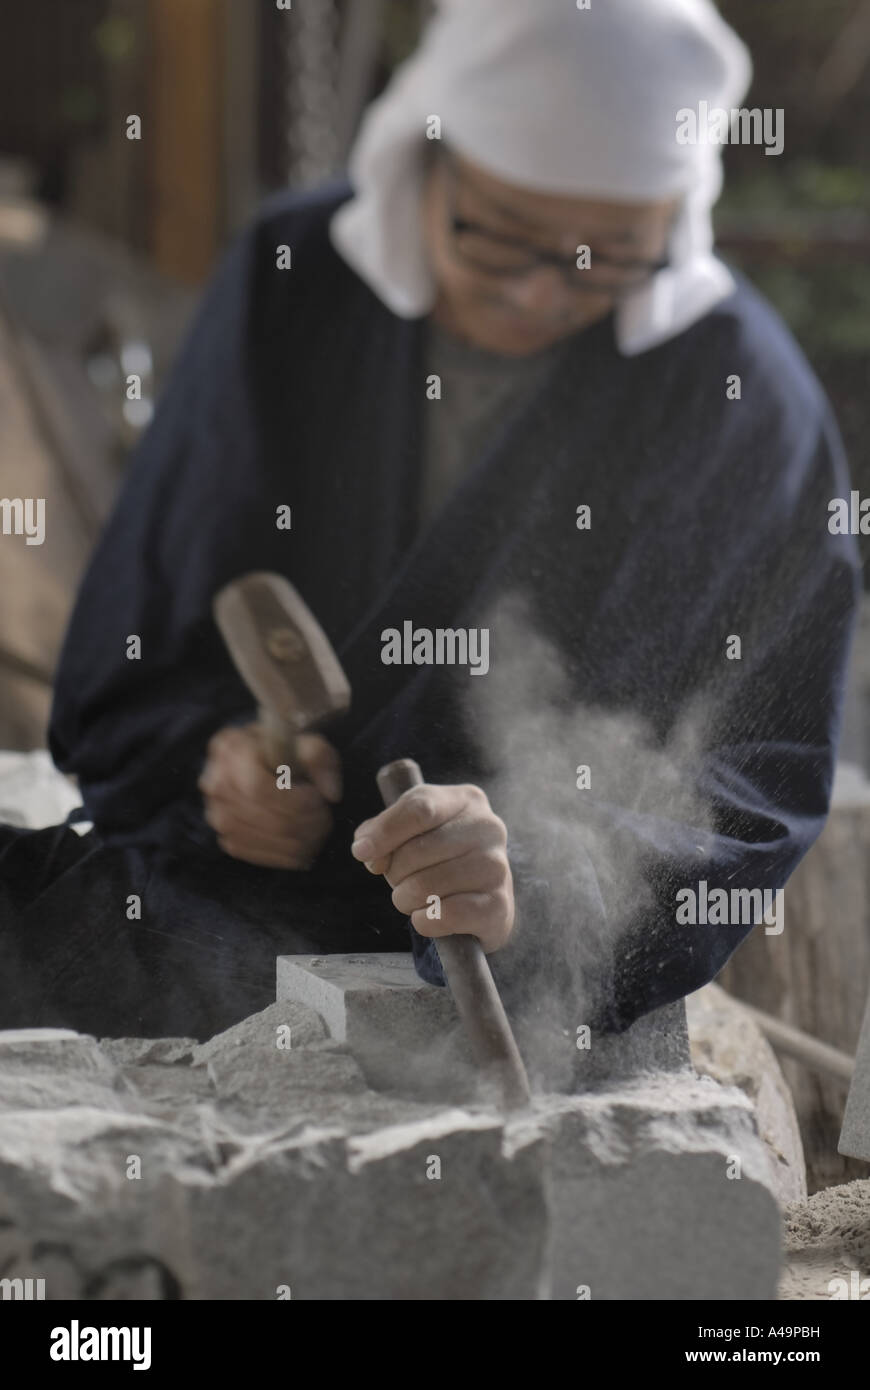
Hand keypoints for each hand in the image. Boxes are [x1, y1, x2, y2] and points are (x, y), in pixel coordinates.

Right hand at [198, 724, 340, 868]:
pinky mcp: (225, 835)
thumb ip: (322, 760)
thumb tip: (331, 794)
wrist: (271, 765)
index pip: (257, 788)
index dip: (292, 801)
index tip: (318, 799)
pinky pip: (252, 853)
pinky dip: (281, 856)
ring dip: (293, 841)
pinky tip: (302, 849)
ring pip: (255, 837)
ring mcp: (215, 811)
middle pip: (259, 815)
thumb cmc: (290, 752)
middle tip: (324, 819)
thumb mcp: (309, 744)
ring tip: (317, 832)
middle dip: (299, 823)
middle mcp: (214, 780)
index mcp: (231, 748)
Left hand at [351, 782, 513, 952]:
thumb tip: (365, 849)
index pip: (419, 808)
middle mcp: (488, 828)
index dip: (384, 833)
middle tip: (400, 882)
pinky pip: (443, 916)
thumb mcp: (411, 832)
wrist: (482, 902)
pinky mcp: (498, 905)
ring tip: (415, 899)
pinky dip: (424, 922)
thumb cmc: (440, 860)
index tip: (362, 853)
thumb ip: (381, 832)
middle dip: (394, 874)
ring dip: (406, 900)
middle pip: (416, 851)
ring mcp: (497, 866)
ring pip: (425, 886)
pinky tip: (431, 916)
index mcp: (466, 800)